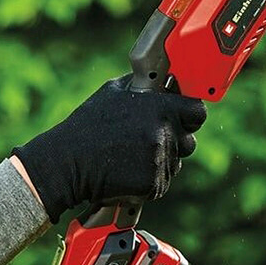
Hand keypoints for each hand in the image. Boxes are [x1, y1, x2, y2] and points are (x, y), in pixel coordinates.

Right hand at [11, 76, 205, 221]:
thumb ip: (144, 86)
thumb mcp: (113, 91)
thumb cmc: (88, 125)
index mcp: (159, 107)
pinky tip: (125, 172)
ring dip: (158, 163)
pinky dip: (147, 182)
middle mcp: (163, 132)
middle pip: (189, 142)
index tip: (182, 118)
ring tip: (129, 156)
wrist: (68, 162)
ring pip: (174, 164)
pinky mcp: (153, 184)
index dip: (190, 116)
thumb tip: (162, 80)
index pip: (197, 112)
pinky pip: (161, 183)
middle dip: (173, 142)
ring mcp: (160, 159)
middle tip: (145, 142)